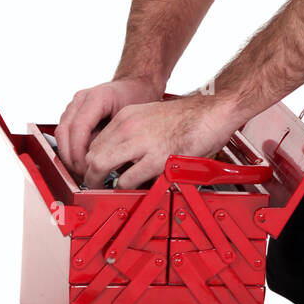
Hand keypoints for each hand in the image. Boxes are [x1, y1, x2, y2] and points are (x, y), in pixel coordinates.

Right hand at [55, 76, 162, 177]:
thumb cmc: (137, 97)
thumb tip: (102, 161)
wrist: (135, 85)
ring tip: (83, 170)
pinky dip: (70, 149)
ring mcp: (75, 105)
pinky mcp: (73, 113)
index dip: (78, 151)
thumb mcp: (131, 119)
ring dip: (68, 154)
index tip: (87, 168)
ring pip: (61, 133)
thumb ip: (114, 136)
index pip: (78, 127)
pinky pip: (65, 133)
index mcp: (96, 97)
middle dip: (71, 156)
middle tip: (84, 174)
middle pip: (64, 131)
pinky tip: (82, 161)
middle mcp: (81, 100)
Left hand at [81, 94, 237, 190]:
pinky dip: (125, 188)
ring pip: (100, 165)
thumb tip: (124, 157)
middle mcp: (128, 126)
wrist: (213, 112)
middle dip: (90, 174)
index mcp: (127, 116)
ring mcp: (140, 142)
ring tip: (105, 191)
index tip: (96, 171)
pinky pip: (126, 179)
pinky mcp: (155, 158)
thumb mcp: (151, 118)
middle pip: (92, 154)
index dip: (92, 160)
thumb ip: (135, 134)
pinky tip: (131, 189)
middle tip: (94, 185)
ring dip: (100, 182)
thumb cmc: (190, 118)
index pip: (94, 141)